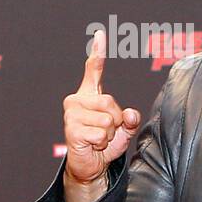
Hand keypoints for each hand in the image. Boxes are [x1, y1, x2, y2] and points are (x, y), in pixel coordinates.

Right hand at [63, 29, 140, 190]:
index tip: (101, 34)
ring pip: (107, 120)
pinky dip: (102, 143)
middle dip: (115, 121)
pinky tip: (92, 146)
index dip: (97, 52)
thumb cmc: (105, 145)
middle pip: (110, 101)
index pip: (93, 70)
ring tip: (98, 140)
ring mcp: (72, 114)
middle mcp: (76, 100)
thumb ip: (130, 119)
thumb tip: (130, 114)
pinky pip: (101, 134)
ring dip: (109, 134)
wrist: (91, 167)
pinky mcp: (71, 130)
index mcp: (89, 95)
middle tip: (106, 132)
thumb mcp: (124, 129)